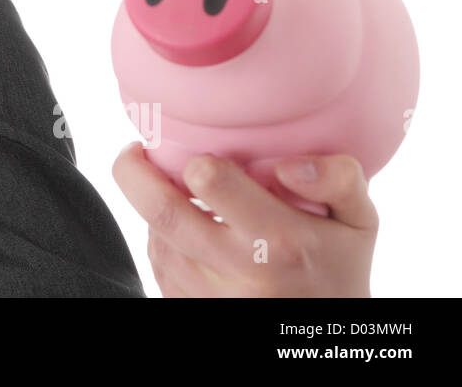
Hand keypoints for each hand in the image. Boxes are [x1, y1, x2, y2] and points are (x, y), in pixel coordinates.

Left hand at [112, 142, 377, 296]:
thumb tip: (288, 165)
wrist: (327, 340)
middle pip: (163, 211)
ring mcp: (211, 297)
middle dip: (134, 173)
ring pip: (156, 238)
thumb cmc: (339, 267)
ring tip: (175, 196)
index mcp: (280, 239)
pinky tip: (186, 234)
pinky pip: (159, 267)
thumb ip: (339, 179)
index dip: (195, 159)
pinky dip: (163, 242)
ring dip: (154, 211)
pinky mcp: (192, 310)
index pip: (211, 181)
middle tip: (134, 152)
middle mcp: (240, 270)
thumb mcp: (359, 222)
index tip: (199, 156)